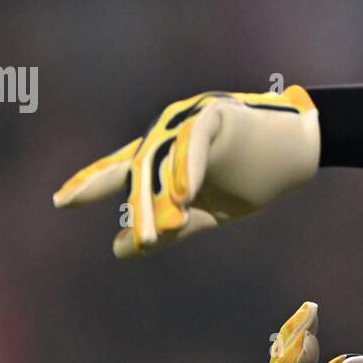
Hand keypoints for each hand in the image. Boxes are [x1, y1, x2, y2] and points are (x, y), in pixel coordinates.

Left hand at [52, 86, 319, 257]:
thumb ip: (168, 229)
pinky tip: (184, 193)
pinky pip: (194, 141)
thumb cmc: (255, 178)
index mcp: (165, 154)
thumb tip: (120, 250)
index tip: (62, 200)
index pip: (121, 169)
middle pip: (142, 170)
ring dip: (166, 196)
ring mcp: (190, 119)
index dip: (93, 182)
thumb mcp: (207, 212)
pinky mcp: (215, 112)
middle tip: (144, 240)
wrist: (301, 152)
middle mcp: (170, 133)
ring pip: (166, 159)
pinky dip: (189, 167)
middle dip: (141, 207)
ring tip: (165, 229)